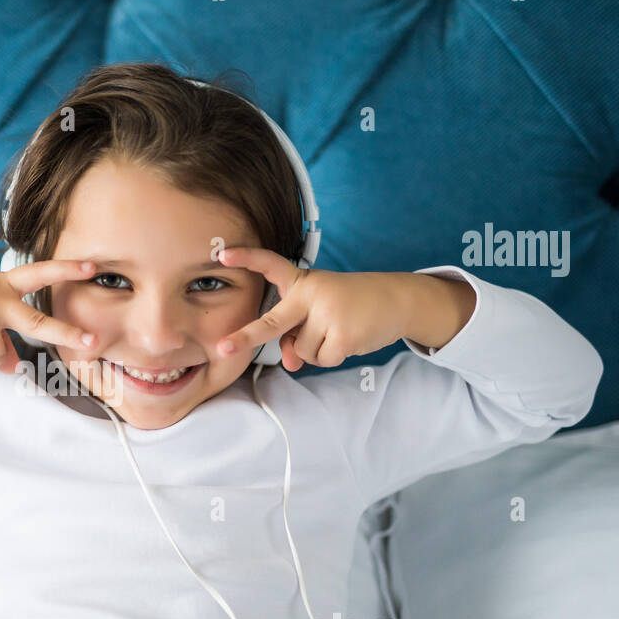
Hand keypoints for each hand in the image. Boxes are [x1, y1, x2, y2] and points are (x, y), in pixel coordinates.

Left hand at [213, 247, 408, 370]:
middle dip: (247, 336)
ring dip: (315, 349)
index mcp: (302, 281)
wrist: (396, 300)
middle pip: (273, 322)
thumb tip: (291, 364)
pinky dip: (331, 356)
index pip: (271, 265)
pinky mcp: (343, 335)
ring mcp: (327, 314)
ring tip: (336, 330)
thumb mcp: (319, 312)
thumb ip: (295, 336)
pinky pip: (320, 359)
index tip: (222, 254)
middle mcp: (311, 294)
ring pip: (300, 351)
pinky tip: (346, 338)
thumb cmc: (349, 304)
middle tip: (224, 347)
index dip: (246, 258)